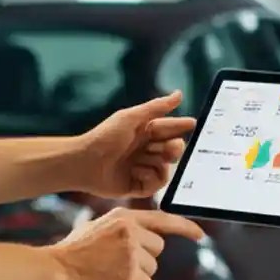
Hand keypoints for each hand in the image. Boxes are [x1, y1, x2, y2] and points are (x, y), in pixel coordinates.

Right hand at [45, 208, 204, 279]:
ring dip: (137, 278)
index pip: (163, 219)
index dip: (184, 227)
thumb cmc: (74, 253)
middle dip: (143, 260)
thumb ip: (122, 228)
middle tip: (117, 266)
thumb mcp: (99, 227)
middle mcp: (131, 230)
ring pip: (152, 269)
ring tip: (111, 276)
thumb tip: (141, 237)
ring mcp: (132, 251)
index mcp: (124, 217)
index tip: (200, 235)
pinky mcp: (131, 273)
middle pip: (158, 249)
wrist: (58, 269)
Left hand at [74, 91, 194, 198]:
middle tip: (171, 148)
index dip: (181, 126)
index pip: (169, 128)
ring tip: (139, 162)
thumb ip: (157, 107)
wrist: (84, 162)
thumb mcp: (132, 118)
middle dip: (173, 149)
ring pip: (166, 168)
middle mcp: (145, 149)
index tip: (194, 123)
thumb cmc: (105, 136)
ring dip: (155, 163)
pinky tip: (137, 173)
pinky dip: (150, 179)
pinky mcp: (137, 186)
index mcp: (145, 131)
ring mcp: (142, 168)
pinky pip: (156, 184)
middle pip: (172, 149)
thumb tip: (179, 94)